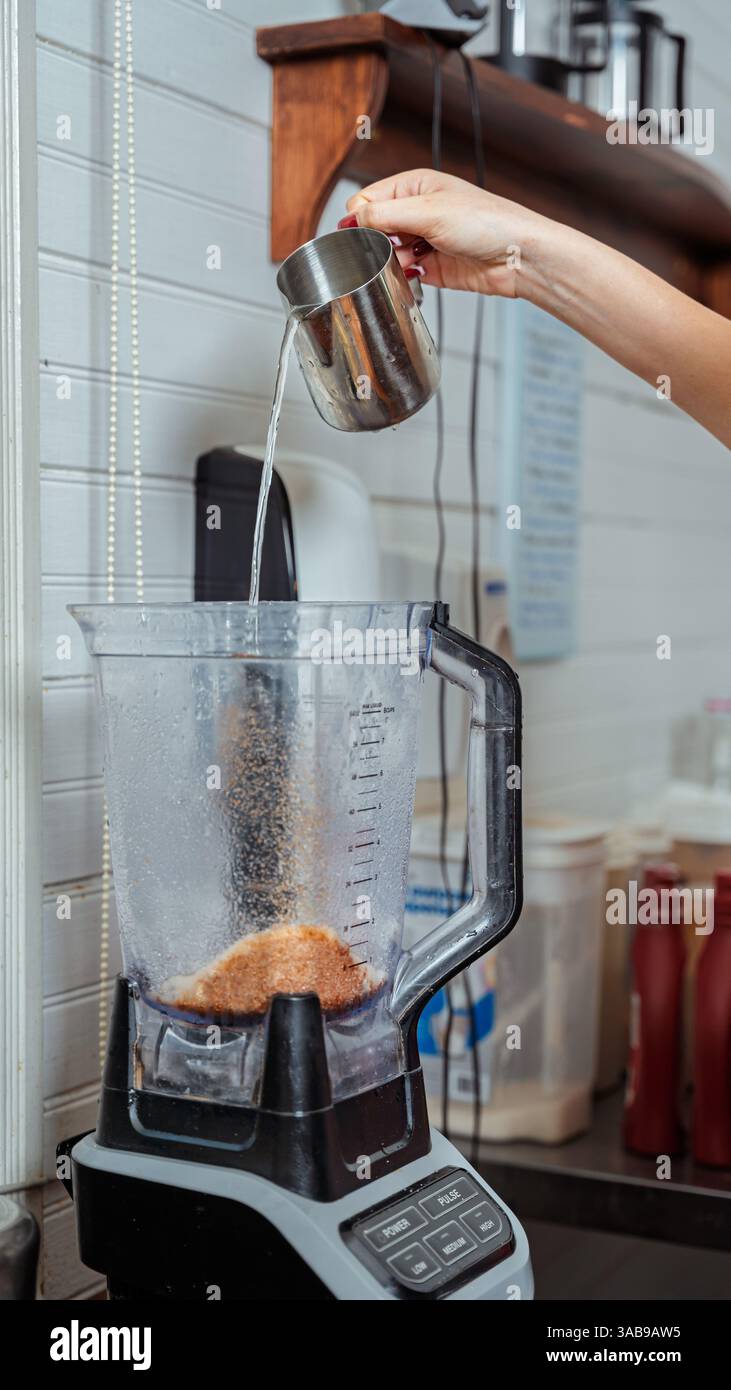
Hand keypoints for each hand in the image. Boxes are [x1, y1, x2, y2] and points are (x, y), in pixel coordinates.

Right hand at [344, 168, 547, 296]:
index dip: (360, 218)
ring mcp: (423, 240)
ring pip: (386, 253)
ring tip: (411, 259)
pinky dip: (403, 276)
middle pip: (374, 228)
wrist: (517, 256)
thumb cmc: (486, 222)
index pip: (367, 200)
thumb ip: (386, 215)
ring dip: (390, 261)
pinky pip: (403, 273)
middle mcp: (416, 212)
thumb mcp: (429, 212)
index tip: (364, 234)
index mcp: (414, 187)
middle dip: (374, 241)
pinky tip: (418, 272)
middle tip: (387, 248)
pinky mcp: (430, 267)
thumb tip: (351, 219)